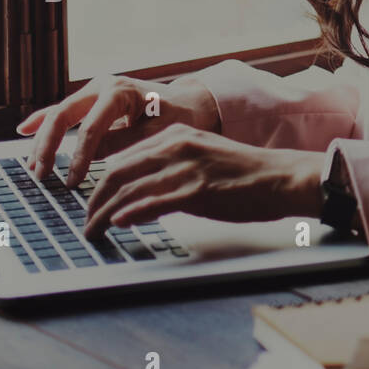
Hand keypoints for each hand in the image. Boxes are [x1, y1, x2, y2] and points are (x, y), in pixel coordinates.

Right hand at [16, 74, 220, 185]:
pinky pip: (63, 112)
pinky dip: (43, 122)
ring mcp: (94, 92)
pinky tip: (23, 131)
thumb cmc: (179, 116)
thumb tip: (93, 158)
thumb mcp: (158, 132)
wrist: (188, 102)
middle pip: (63, 115)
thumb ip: (125, 144)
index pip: (91, 128)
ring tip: (33, 166)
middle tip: (41, 174)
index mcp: (119, 91)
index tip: (73, 181)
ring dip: (43, 140)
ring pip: (59, 114)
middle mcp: (102, 86)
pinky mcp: (91, 101)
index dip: (80, 157)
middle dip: (48, 146)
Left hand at [83, 123, 324, 237]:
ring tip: (92, 231)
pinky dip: (131, 214)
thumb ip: (173, 168)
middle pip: (118, 173)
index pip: (124, 159)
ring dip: (103, 214)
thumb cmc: (248, 175)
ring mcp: (187, 169)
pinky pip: (154, 202)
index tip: (91, 202)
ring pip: (129, 190)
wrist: (283, 178)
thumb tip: (143, 193)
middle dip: (93, 200)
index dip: (101, 183)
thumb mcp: (204, 159)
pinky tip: (117, 224)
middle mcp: (176, 147)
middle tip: (84, 221)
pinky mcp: (198, 191)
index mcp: (176, 137)